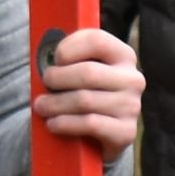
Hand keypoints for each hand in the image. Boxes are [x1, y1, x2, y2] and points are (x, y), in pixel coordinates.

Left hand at [32, 26, 142, 158]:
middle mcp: (133, 79)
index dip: (68, 48)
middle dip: (58, 79)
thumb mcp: (80, 71)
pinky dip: (65, 123)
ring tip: (41, 107)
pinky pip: (89, 123)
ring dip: (55, 104)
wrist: (100, 134)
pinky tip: (53, 124)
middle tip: (44, 85)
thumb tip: (43, 58)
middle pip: (88, 73)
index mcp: (123, 56)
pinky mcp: (126, 132)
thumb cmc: (84, 93)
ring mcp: (132, 106)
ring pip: (85, 101)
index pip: (96, 41)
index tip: (55, 59)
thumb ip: (68, 59)